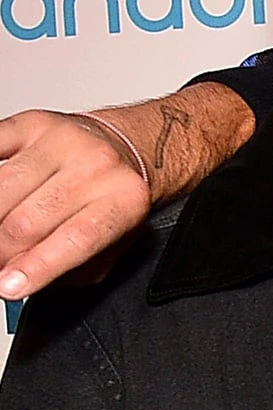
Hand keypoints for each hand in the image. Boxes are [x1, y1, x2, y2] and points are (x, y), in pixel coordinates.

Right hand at [0, 111, 155, 300]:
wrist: (120, 147)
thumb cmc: (112, 198)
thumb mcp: (113, 242)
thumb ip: (73, 266)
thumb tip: (23, 279)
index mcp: (124, 200)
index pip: (74, 239)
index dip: (36, 267)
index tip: (8, 286)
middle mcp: (96, 166)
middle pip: (29, 220)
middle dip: (4, 251)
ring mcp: (62, 141)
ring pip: (2, 189)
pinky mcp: (30, 123)